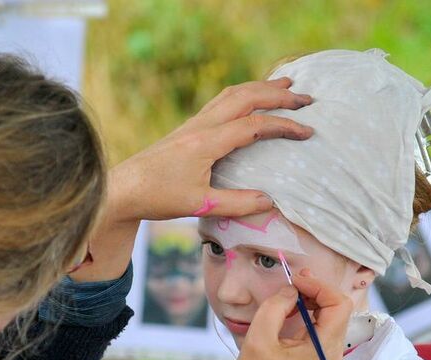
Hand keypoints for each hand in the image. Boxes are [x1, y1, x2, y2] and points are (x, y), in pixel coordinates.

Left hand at [108, 77, 313, 223]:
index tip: (308, 131)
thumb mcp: (199, 205)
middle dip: (278, 95)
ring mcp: (193, 123)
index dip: (284, 126)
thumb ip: (236, 203)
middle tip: (306, 98)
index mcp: (207, 142)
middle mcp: (201, 126)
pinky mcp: (188, 128)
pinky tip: (250, 97)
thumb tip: (270, 201)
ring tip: (285, 84)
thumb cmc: (158, 197)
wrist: (122, 188)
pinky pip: (220, 101)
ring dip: (260, 87)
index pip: (254, 126)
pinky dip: (243, 93)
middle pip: (246, 98)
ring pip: (232, 94)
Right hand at [221, 269, 353, 359]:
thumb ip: (277, 306)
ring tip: (287, 299)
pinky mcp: (319, 358)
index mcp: (324, 349)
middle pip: (338, 308)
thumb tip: (291, 289)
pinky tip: (288, 312)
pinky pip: (321, 327)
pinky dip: (308, 313)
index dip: (319, 287)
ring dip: (312, 301)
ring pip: (331, 316)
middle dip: (316, 291)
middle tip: (291, 284)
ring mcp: (328, 357)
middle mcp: (333, 353)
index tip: (295, 282)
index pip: (340, 305)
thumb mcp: (259, 336)